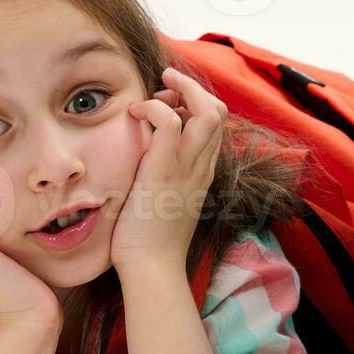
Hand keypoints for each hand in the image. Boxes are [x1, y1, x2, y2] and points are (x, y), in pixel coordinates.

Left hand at [109, 66, 227, 275]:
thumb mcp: (165, 203)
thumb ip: (164, 177)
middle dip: (194, 88)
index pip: (215, 126)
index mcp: (202, 174)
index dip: (197, 105)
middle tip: (167, 85)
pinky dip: (153, 108)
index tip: (170, 104)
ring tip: (158, 87)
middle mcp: (201, 167)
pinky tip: (135, 114)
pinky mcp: (164, 171)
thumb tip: (147, 156)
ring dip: (181, 88)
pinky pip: (169, 122)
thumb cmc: (150, 243)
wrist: (151, 269)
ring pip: (205, 111)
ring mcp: (186, 169)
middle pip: (218, 112)